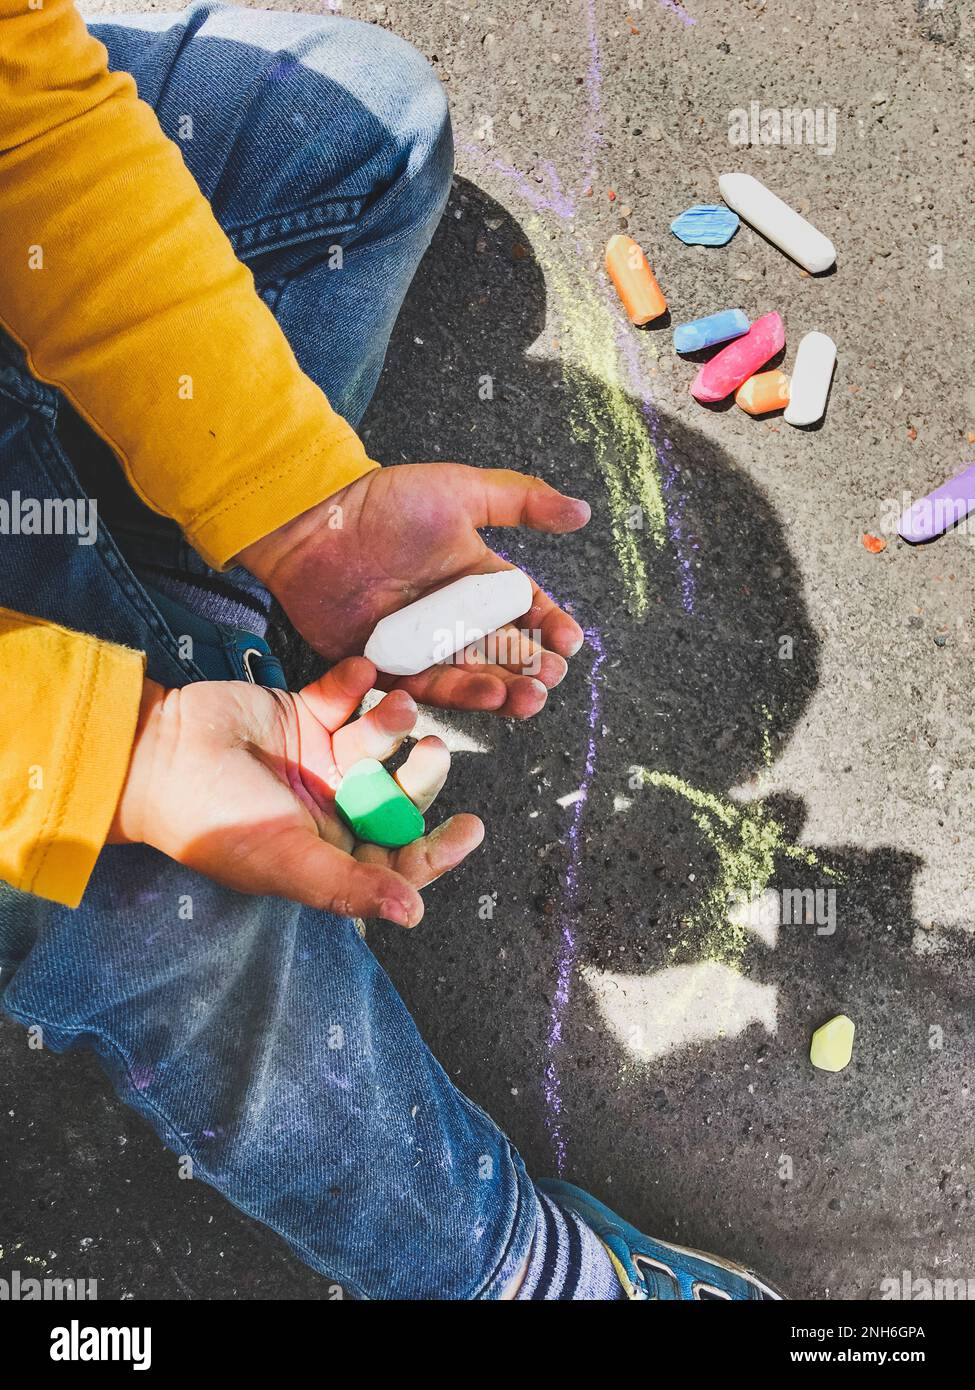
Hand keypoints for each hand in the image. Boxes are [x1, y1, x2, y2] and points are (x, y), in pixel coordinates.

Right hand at [108, 657, 481, 926]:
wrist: (156, 753)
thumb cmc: (214, 818)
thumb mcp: (285, 861)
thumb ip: (349, 886)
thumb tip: (414, 915)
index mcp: (332, 852)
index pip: (398, 857)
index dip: (437, 849)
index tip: (471, 828)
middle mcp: (333, 808)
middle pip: (397, 795)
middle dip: (420, 778)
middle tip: (433, 754)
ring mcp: (320, 759)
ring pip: (378, 744)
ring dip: (391, 726)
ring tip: (394, 709)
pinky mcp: (305, 713)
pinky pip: (345, 698)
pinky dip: (355, 685)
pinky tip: (360, 674)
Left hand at [238, 463, 590, 717]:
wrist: (312, 527)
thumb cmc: (383, 503)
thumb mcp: (459, 491)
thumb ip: (522, 500)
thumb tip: (583, 510)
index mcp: (476, 577)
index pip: (525, 609)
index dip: (551, 626)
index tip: (569, 641)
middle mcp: (454, 616)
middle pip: (504, 650)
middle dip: (533, 667)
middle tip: (550, 677)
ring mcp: (422, 645)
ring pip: (473, 675)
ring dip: (504, 690)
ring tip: (528, 698)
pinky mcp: (388, 668)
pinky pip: (427, 688)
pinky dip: (457, 695)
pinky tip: (485, 696)